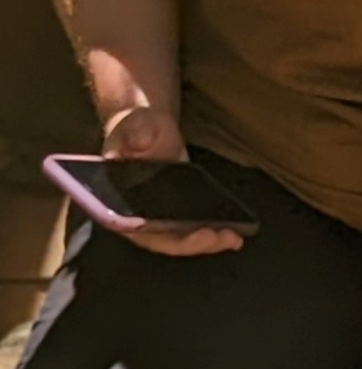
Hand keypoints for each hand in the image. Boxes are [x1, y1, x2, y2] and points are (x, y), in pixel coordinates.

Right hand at [100, 107, 244, 256]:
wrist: (149, 125)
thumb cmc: (136, 126)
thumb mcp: (135, 125)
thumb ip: (135, 135)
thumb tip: (134, 145)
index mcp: (117, 201)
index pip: (140, 231)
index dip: (166, 238)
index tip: (192, 236)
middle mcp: (134, 215)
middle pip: (165, 239)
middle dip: (195, 243)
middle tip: (224, 237)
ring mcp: (155, 214)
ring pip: (179, 238)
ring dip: (208, 242)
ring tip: (234, 239)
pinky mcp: (174, 211)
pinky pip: (190, 228)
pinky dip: (211, 233)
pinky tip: (235, 233)